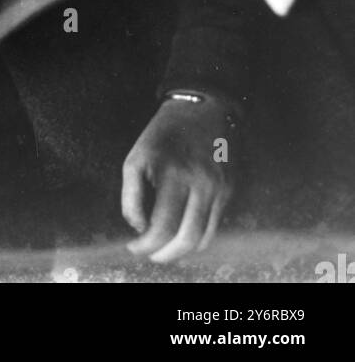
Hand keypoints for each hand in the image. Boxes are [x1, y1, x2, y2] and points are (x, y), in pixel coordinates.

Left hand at [121, 97, 234, 263]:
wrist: (202, 107)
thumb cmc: (163, 134)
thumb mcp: (137, 156)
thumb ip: (132, 194)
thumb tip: (139, 227)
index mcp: (173, 173)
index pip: (162, 225)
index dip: (146, 244)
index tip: (134, 246)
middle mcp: (200, 182)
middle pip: (186, 238)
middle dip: (164, 254)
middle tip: (150, 254)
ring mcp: (219, 187)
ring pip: (203, 237)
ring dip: (181, 250)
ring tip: (165, 249)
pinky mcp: (229, 190)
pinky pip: (214, 226)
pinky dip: (197, 238)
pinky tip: (182, 235)